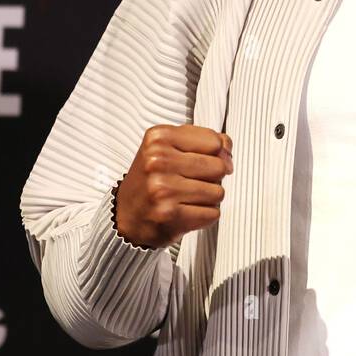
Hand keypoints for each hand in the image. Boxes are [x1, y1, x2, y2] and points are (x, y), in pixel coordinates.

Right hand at [114, 124, 233, 248]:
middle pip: (219, 166)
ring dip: (209, 198)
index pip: (214, 141)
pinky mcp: (169, 215)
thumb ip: (203, 141)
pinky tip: (185, 211)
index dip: (218, 153)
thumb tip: (228, 151)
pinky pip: (213, 214)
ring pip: (218, 192)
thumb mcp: (169, 148)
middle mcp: (158, 161)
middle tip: (191, 182)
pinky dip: (204, 215)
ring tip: (187, 197)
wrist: (126, 216)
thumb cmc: (151, 180)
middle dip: (213, 177)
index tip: (206, 160)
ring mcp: (163, 189)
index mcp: (158, 138)